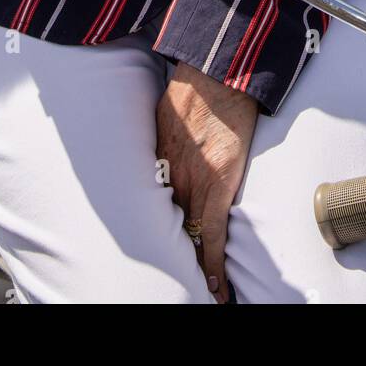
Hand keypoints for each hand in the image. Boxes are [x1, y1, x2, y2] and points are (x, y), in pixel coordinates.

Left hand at [156, 61, 258, 302]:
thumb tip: (161, 147)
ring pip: (188, 237)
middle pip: (164, 227)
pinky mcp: (218, 186)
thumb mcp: (162, 113)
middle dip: (165, 255)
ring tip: (195, 292)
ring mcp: (194, 184)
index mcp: (156, 160)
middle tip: (164, 282)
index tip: (147, 252)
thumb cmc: (194, 86)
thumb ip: (161, 138)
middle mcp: (169, 177)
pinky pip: (213, 236)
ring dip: (192, 266)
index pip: (148, 207)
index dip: (150, 232)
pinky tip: (215, 287)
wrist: (218, 73)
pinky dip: (213, 264)